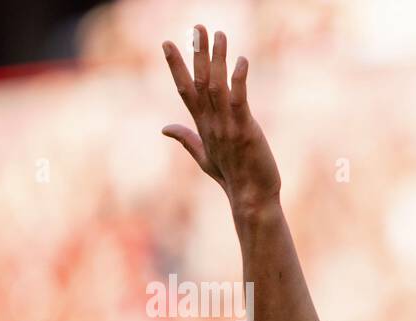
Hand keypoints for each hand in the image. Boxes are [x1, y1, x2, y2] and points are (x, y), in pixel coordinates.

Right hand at [161, 25, 280, 213]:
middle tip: (196, 27)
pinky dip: (239, 80)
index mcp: (202, 126)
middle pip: (199, 81)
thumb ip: (186, 138)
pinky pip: (239, 100)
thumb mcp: (204, 157)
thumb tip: (164, 128)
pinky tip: (241, 61)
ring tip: (219, 34)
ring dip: (217, 59)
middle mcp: (211, 123)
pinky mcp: (245, 131)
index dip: (176, 65)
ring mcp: (227, 126)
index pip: (184, 89)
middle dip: (196, 53)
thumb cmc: (231, 178)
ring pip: (217, 86)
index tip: (167, 42)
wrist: (250, 199)